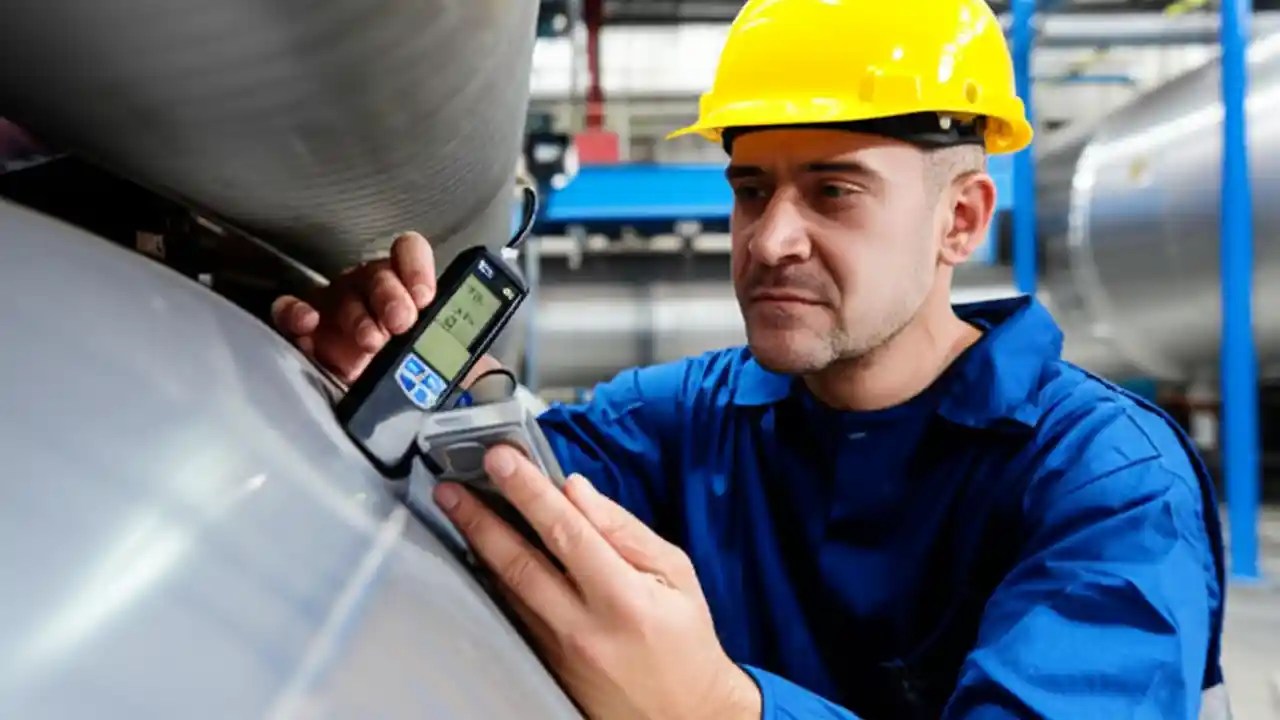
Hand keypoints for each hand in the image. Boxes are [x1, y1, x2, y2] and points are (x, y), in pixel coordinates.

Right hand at [271, 231, 502, 384]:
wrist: (376, 410)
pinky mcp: (306, 330)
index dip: (416, 267)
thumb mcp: (444, 372)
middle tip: (402, 323)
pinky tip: (309, 324)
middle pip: (377, 274)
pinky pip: (292, 310)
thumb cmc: (412, 381)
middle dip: (391, 296)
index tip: (425, 296)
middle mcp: (370, 291)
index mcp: (406, 290)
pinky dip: (296, 313)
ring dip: (358, 317)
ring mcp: (335, 307)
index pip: (409, 253)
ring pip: (341, 294)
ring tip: (371, 344)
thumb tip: (489, 375)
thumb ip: (462, 363)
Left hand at [433, 446, 761, 719]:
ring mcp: (558, 651)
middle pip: (518, 564)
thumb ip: (625, 530)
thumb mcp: (676, 574)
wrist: (684, 715)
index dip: (529, 491)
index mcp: (623, 597)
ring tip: (455, 512)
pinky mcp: (546, 666)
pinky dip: (493, 582)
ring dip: (477, 548)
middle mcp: (583, 626)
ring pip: (507, 591)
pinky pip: (513, 615)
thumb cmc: (686, 640)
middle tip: (450, 488)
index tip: (501, 460)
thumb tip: (578, 491)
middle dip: (479, 519)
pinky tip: (478, 558)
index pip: (566, 531)